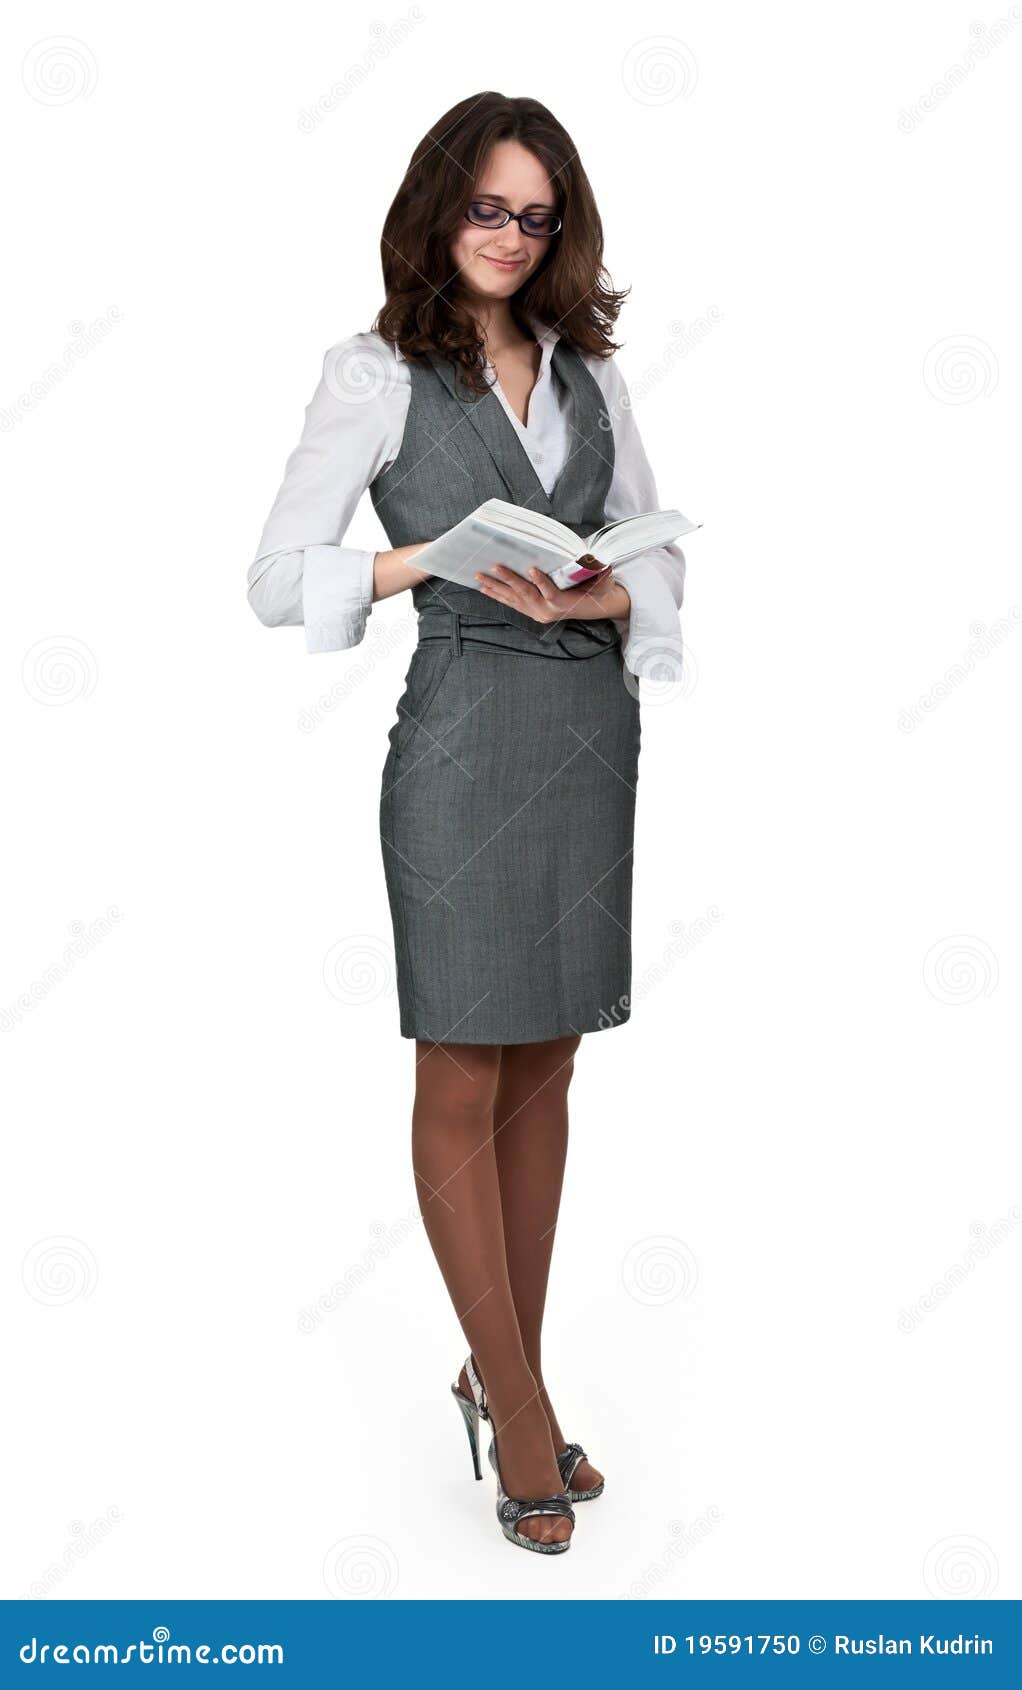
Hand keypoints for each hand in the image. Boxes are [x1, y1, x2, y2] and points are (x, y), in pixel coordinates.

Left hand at [473, 563, 630, 623]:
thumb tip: (602, 562)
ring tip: (480, 576)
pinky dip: (497, 594)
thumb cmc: (596, 590)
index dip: (541, 582)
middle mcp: (547, 611)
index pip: (551, 592)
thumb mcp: (603, 581)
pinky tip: (485, 587)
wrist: (592, 607)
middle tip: (495, 566)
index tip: (532, 569)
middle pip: (526, 594)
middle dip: (509, 580)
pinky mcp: (530, 612)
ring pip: (514, 599)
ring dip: (496, 587)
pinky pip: (511, 603)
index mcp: (564, 603)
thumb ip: (602, 574)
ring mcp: (536, 612)